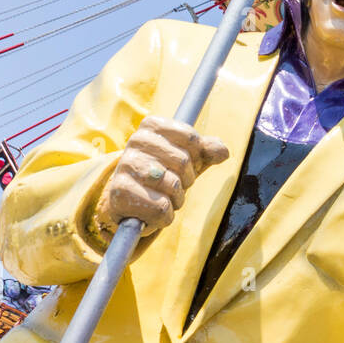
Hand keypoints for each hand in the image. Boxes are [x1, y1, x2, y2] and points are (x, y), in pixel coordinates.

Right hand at [92, 116, 228, 237]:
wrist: (131, 202)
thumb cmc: (164, 174)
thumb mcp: (189, 159)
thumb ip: (207, 151)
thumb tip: (223, 151)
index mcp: (152, 126)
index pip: (192, 138)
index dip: (196, 157)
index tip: (185, 164)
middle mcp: (135, 141)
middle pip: (183, 162)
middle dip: (186, 180)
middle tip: (172, 184)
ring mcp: (125, 166)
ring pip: (173, 185)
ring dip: (176, 199)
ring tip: (162, 197)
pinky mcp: (120, 193)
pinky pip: (161, 207)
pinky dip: (164, 216)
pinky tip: (151, 211)